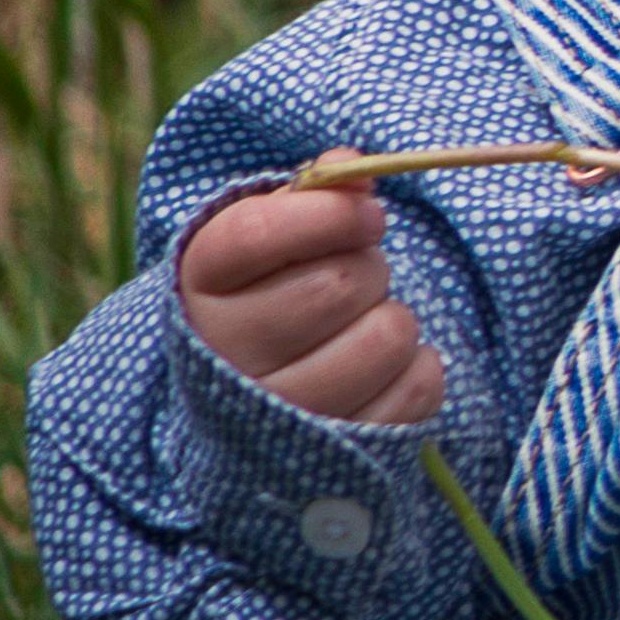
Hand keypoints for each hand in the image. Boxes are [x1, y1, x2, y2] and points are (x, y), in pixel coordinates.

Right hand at [178, 165, 449, 425]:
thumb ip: (311, 194)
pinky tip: (382, 368)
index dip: (329, 214)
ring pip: (384, 338)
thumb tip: (350, 168)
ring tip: (362, 324)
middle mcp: (227, 357)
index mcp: (202, 287)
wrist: (250, 398)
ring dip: (392, 318)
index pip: (260, 234)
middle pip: (338, 284)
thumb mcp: (272, 238)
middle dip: (366, 267)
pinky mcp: (338, 452)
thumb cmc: (271, 295)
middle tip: (354, 278)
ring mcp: (280, 415)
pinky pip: (417, 389)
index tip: (364, 214)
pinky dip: (418, 367)